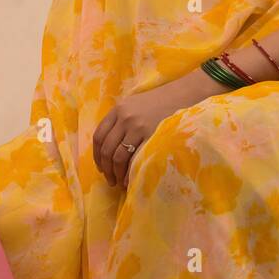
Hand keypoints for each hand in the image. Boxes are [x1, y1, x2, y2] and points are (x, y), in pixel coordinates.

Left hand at [92, 70, 208, 188]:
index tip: (100, 168)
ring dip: (116, 173)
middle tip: (110, 180)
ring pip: (118, 156)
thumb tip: (107, 149)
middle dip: (106, 169)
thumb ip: (119, 120)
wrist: (182, 95)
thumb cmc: (158, 102)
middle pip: (107, 148)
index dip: (97, 155)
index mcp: (118, 110)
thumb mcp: (133, 105)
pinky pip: (135, 158)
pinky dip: (129, 172)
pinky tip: (130, 179)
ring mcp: (138, 127)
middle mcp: (125, 118)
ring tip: (119, 182)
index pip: (99, 136)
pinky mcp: (152, 136)